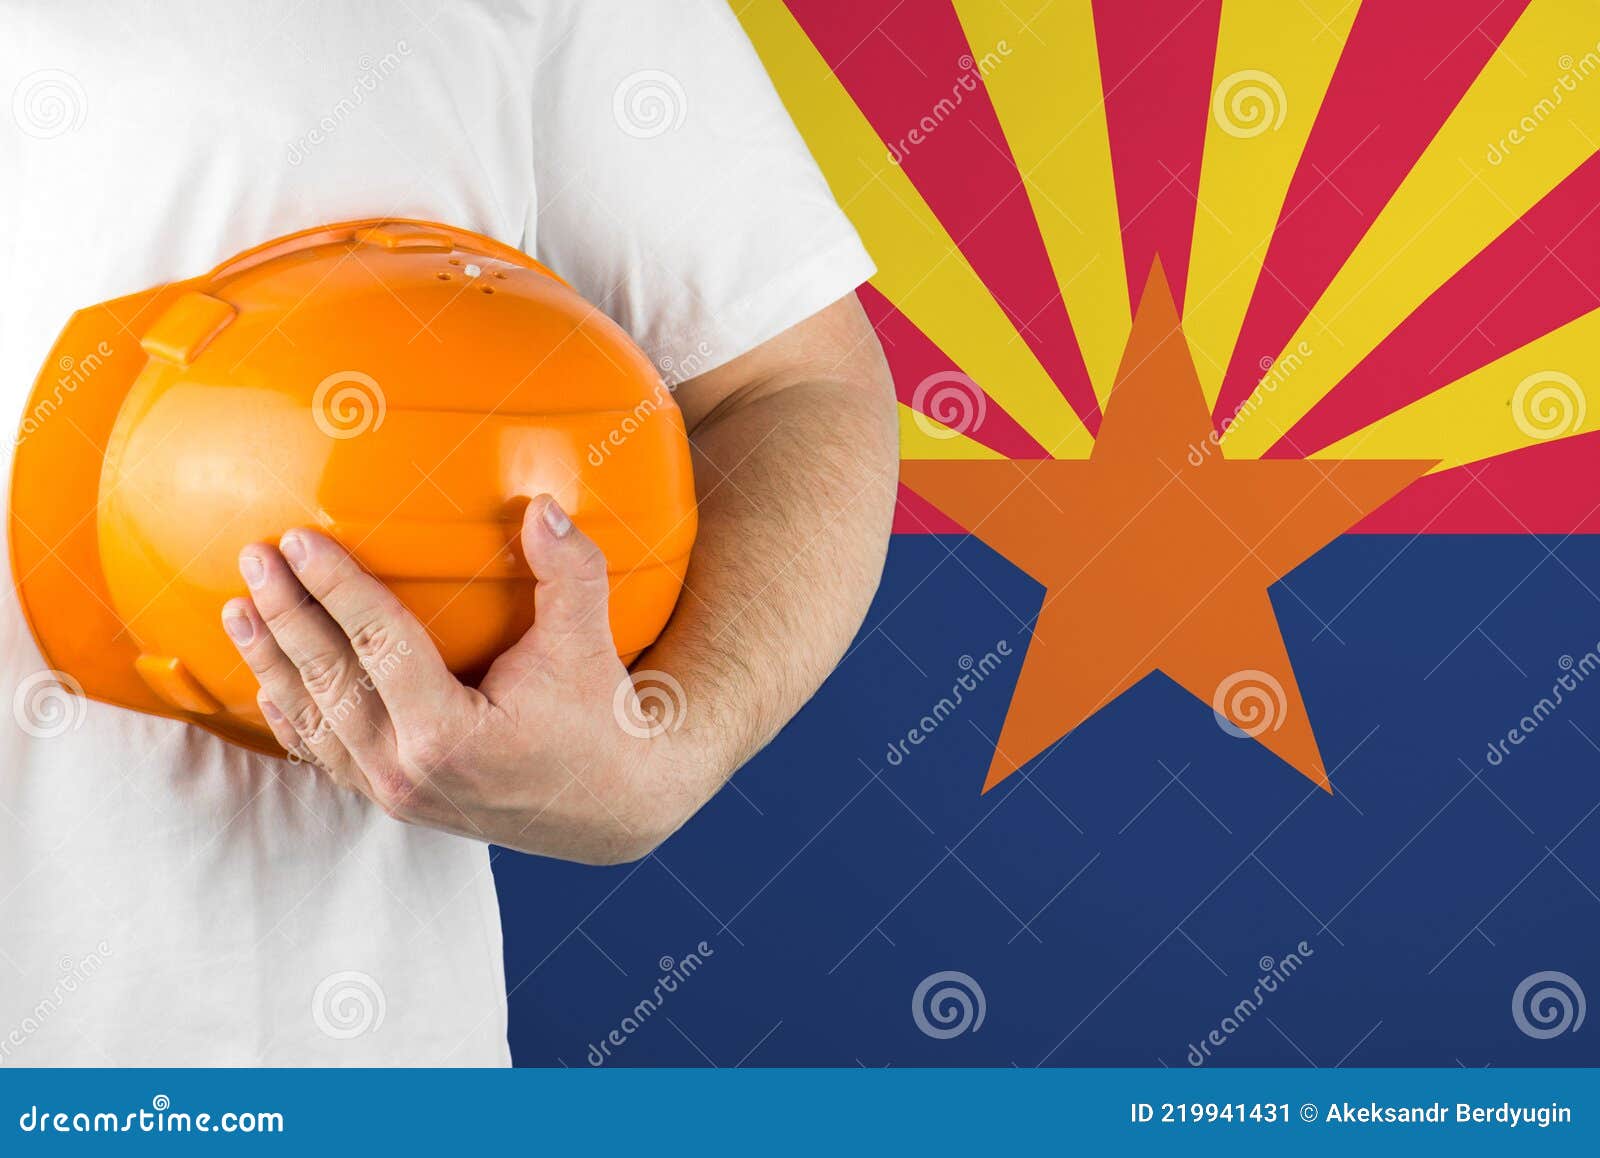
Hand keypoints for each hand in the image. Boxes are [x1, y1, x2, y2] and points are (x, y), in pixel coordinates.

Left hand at [221, 496, 684, 863]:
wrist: (610, 808)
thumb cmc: (600, 721)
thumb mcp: (590, 643)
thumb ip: (569, 572)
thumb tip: (541, 506)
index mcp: (449, 733)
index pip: (376, 645)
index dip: (334, 588)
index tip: (299, 540)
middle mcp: (408, 770)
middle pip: (328, 681)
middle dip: (285, 615)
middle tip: (254, 558)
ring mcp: (396, 792)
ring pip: (315, 721)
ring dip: (272, 663)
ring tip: (238, 609)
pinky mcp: (396, 800)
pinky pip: (327, 755)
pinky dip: (291, 716)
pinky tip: (269, 681)